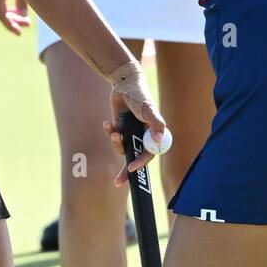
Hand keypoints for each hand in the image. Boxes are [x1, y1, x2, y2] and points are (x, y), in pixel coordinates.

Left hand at [101, 60, 171, 186]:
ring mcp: (131, 133)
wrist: (122, 82)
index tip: (131, 168)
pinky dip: (109, 132)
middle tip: (117, 183)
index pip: (149, 153)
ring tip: (113, 132)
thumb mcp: (147, 109)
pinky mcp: (120, 128)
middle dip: (126, 171)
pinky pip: (114, 137)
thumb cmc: (139, 95)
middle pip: (135, 157)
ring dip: (116, 143)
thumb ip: (155, 124)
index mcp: (153, 134)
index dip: (141, 162)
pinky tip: (107, 124)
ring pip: (122, 147)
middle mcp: (143, 135)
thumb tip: (158, 141)